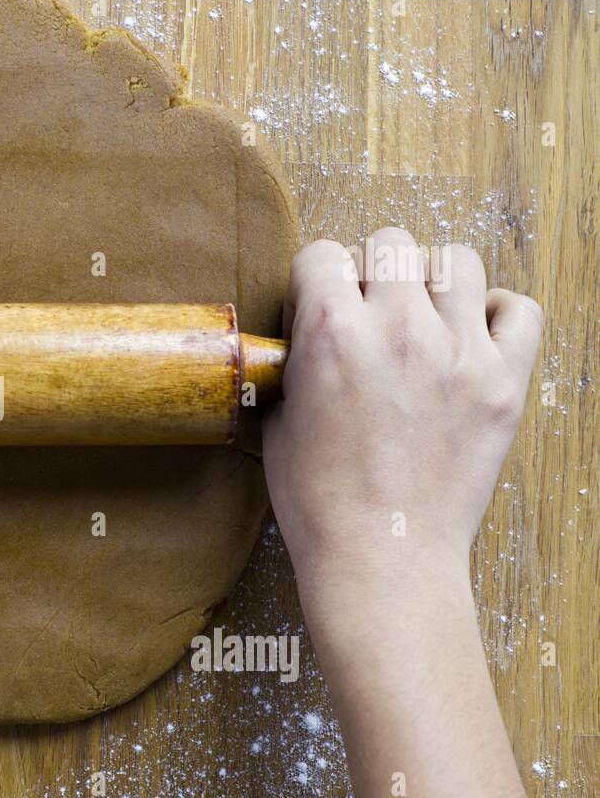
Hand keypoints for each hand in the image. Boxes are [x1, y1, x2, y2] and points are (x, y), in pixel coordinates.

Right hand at [262, 226, 542, 585]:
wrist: (381, 555)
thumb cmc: (319, 501)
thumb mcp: (279, 423)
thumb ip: (293, 368)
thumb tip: (299, 344)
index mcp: (330, 333)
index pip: (322, 254)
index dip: (315, 279)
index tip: (319, 306)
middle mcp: (398, 329)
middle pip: (391, 243)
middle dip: (373, 270)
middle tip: (370, 311)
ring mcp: (458, 351)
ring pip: (456, 260)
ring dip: (433, 281)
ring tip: (423, 317)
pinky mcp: (502, 382)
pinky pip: (519, 309)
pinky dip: (497, 313)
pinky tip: (472, 336)